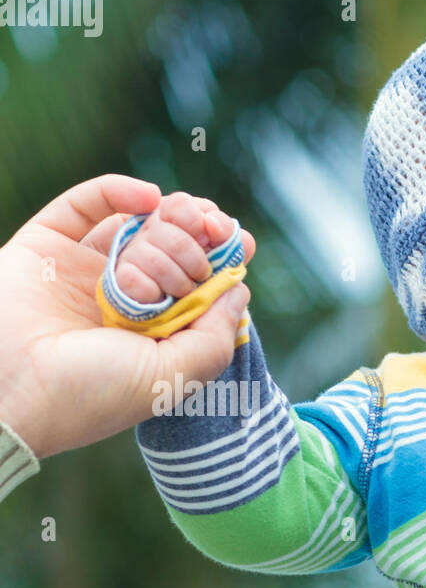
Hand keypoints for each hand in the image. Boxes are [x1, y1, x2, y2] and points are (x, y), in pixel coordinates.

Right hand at [0, 174, 253, 459]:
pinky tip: (148, 199)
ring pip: (139, 227)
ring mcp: (85, 271)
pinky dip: (120, 191)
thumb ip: (214, 338)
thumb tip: (241, 290)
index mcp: (156, 332)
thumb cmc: (91, 395)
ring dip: (166, 224)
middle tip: (190, 264)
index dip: (223, 256)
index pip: (199, 282)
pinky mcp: (46, 246)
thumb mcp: (172, 377)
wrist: (10, 391)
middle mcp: (124, 300)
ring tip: (175, 229)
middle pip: (176, 250)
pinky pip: (87, 204)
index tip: (239, 241)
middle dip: (193, 246)